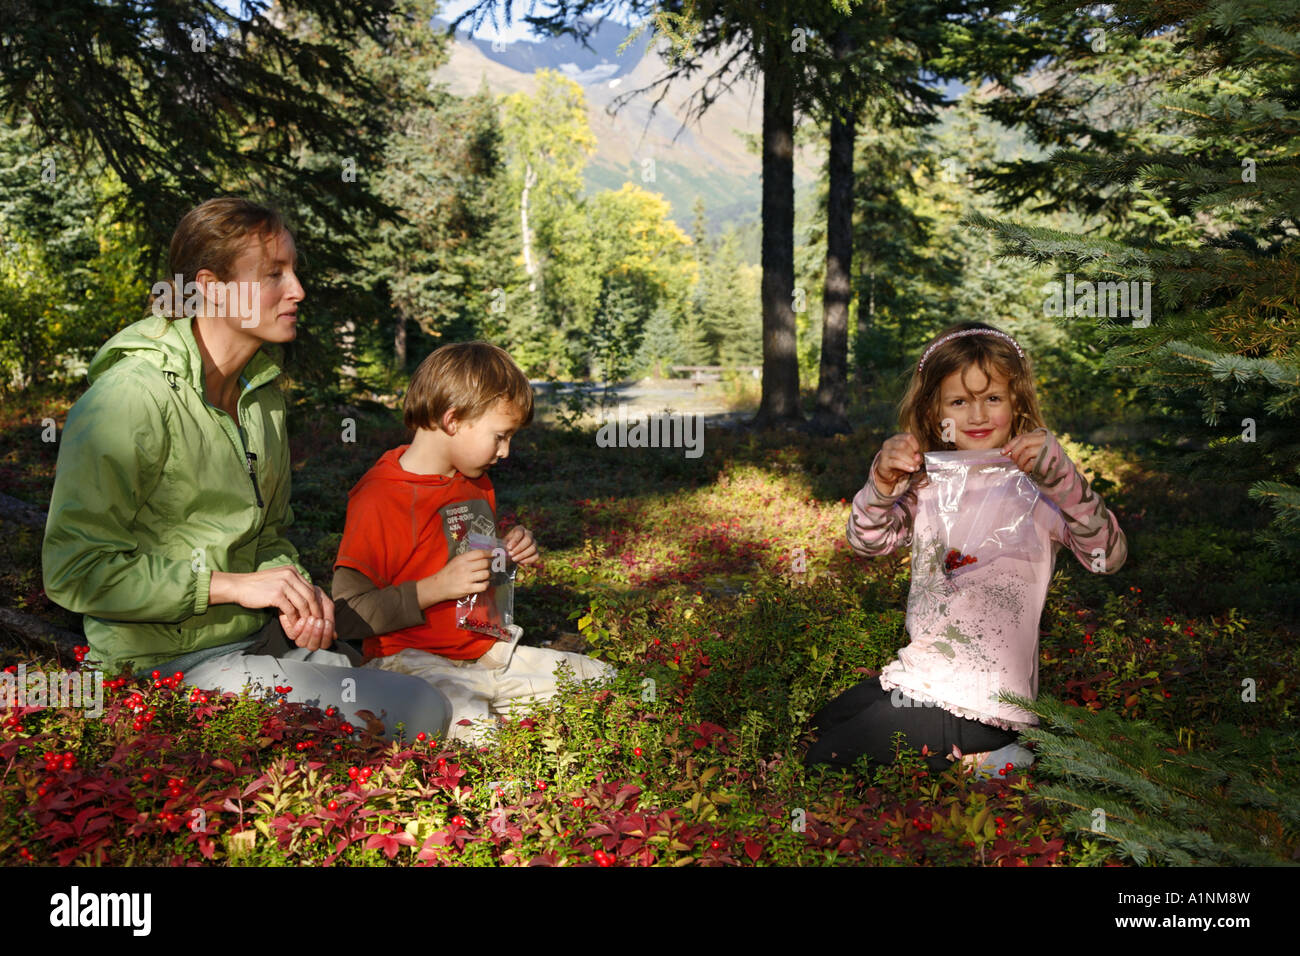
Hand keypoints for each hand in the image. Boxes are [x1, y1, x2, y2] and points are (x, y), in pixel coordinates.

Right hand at [211, 565, 327, 626]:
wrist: (238, 586)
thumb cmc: (258, 586)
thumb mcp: (278, 579)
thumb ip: (292, 585)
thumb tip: (307, 599)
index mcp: (292, 570)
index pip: (311, 587)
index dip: (316, 602)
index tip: (317, 613)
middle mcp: (290, 575)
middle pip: (310, 595)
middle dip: (315, 610)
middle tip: (316, 622)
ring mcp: (283, 584)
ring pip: (303, 603)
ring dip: (305, 617)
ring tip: (305, 625)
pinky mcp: (276, 595)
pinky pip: (291, 609)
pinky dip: (294, 619)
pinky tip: (293, 625)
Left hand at [280, 585, 335, 650]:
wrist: (300, 588)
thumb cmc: (315, 597)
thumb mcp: (326, 606)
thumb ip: (330, 619)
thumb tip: (335, 635)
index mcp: (320, 633)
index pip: (324, 644)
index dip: (326, 636)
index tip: (326, 622)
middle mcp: (309, 636)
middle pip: (313, 646)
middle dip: (317, 634)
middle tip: (319, 621)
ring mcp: (298, 634)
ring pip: (302, 643)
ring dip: (308, 632)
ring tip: (312, 618)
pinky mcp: (288, 628)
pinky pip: (293, 635)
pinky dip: (299, 628)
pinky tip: (302, 619)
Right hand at [438, 549, 492, 601]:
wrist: (439, 585)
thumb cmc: (449, 572)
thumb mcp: (456, 560)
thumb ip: (468, 558)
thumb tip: (484, 555)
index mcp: (462, 559)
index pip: (480, 553)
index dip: (489, 553)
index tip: (494, 554)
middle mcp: (465, 567)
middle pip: (485, 563)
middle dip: (489, 564)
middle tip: (488, 566)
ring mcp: (467, 578)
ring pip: (486, 574)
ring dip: (487, 575)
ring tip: (484, 575)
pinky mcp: (468, 589)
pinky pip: (483, 586)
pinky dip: (486, 584)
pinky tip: (484, 583)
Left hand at [502, 524, 538, 565]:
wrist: (509, 554)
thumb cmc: (504, 547)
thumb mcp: (500, 545)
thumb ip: (498, 546)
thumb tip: (496, 551)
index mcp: (519, 529)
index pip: (520, 532)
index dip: (515, 540)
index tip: (508, 548)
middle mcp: (529, 534)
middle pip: (528, 540)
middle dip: (519, 548)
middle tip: (511, 555)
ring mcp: (534, 543)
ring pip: (533, 548)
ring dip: (523, 555)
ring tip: (514, 559)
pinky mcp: (536, 552)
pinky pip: (536, 556)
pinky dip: (528, 560)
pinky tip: (520, 562)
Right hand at [872, 432, 921, 494]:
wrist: (887, 471)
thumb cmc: (900, 461)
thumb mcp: (909, 457)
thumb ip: (915, 457)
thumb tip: (918, 458)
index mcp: (896, 438)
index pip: (908, 437)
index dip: (915, 444)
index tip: (916, 452)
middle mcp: (889, 443)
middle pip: (903, 444)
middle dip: (912, 454)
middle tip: (916, 462)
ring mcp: (885, 452)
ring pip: (899, 453)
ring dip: (909, 461)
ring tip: (914, 467)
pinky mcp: (883, 462)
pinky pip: (895, 463)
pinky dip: (905, 466)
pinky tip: (911, 469)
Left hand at [1001, 430, 1049, 475]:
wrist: (1061, 469)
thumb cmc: (1044, 458)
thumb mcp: (1035, 448)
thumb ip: (1024, 447)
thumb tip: (1006, 452)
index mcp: (1041, 434)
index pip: (1022, 437)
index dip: (1010, 444)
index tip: (1003, 452)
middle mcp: (1045, 439)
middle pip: (1024, 442)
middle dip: (1015, 453)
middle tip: (1014, 461)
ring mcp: (1047, 449)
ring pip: (1027, 452)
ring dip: (1020, 462)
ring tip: (1021, 467)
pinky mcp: (1048, 459)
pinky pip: (1032, 462)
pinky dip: (1026, 468)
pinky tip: (1026, 470)